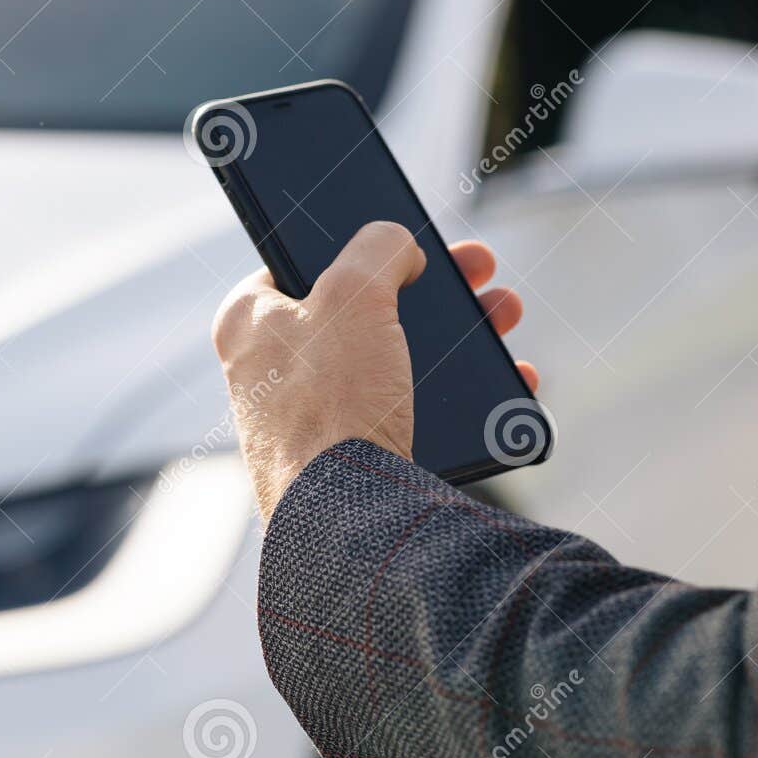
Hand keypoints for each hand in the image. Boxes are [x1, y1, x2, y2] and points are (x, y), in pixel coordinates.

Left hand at [211, 221, 538, 521]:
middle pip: (361, 307)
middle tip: (478, 268)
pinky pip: (412, 410)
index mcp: (248, 324)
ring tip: (505, 313)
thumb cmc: (333, 404)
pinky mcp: (350, 459)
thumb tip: (395, 244)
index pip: (298, 261)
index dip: (355, 243)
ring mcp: (311, 418)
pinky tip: (509, 379)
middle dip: (430, 286)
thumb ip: (376, 248)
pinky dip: (459, 394)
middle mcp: (271, 371)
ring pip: (394, 356)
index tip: (402, 236)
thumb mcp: (354, 294)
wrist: (350, 522)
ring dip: (457, 333)